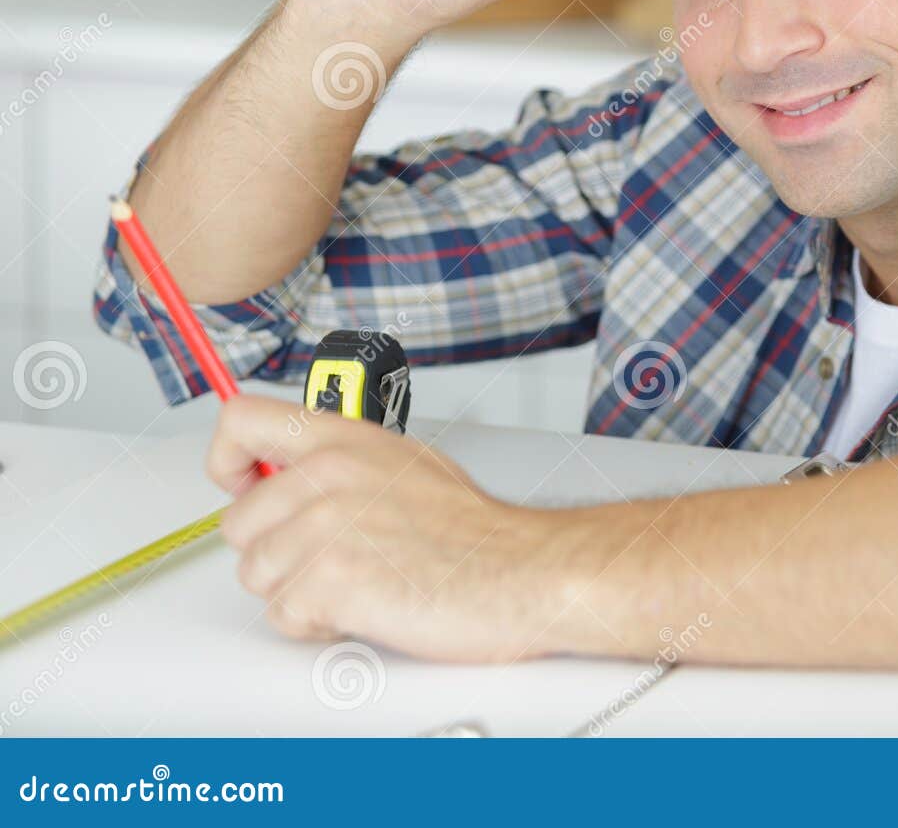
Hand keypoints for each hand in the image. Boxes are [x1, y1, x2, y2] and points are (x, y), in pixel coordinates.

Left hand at [209, 395, 564, 661]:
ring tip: (354, 582)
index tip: (243, 482)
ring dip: (297, 592)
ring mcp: (325, 527)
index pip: (240, 422)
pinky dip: (317, 623)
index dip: (229, 461)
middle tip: (328, 556)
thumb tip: (294, 475)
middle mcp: (327, 476)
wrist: (520, 570)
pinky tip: (361, 606)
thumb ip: (342, 462)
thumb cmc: (475, 530)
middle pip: (238, 523)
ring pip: (257, 575)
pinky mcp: (329, 581)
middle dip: (275, 551)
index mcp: (343, 441)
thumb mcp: (405, 463)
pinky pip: (284, 615)